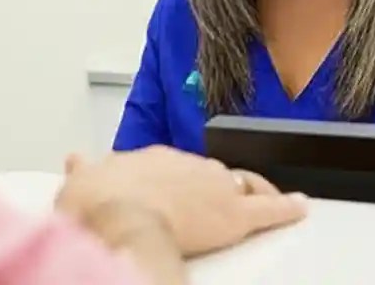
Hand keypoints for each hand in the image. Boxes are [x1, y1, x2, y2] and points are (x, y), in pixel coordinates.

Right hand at [55, 145, 307, 255]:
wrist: (120, 217)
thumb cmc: (99, 206)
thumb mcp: (80, 183)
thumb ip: (82, 171)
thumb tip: (74, 161)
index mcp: (152, 158)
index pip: (171, 166)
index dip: (174, 180)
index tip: (173, 188)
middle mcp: (188, 165)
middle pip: (209, 173)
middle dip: (213, 186)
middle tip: (213, 202)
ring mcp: (214, 187)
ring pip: (241, 185)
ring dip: (250, 192)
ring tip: (263, 200)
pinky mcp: (234, 215)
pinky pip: (270, 209)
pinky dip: (287, 208)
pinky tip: (299, 208)